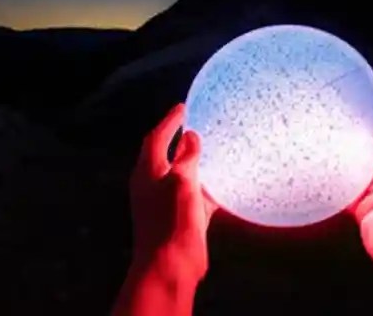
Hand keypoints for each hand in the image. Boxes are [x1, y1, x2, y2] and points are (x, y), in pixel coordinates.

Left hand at [113, 104, 217, 315]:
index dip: (170, 121)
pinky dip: (207, 187)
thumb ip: (186, 158)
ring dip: (194, 163)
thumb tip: (191, 136)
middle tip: (196, 124)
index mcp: (147, 172)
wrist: (169, 266)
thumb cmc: (172, 221)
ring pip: (181, 175)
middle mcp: (153, 185)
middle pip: (165, 155)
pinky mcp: (181, 219)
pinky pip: (195, 196)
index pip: (157, 138)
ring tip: (213, 148)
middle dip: (179, 139)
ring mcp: (166, 203)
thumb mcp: (181, 182)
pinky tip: (224, 184)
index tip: (183, 107)